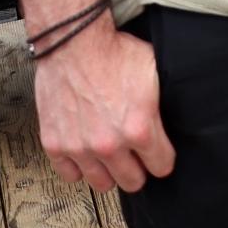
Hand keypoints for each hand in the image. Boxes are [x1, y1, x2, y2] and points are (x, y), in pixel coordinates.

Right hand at [33, 19, 174, 192]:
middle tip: (136, 157)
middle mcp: (109, 144)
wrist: (75, 44)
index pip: (161, 167)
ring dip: (110, 172)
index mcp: (139, 128)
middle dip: (138, 170)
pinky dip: (79, 167)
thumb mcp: (155, 74)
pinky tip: (87, 154)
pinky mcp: (55, 145)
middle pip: (132, 181)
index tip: (159, 154)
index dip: (163, 159)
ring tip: (113, 156)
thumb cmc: (116, 54)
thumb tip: (173, 121)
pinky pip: (70, 175)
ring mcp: (79, 148)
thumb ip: (163, 106)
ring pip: (102, 184)